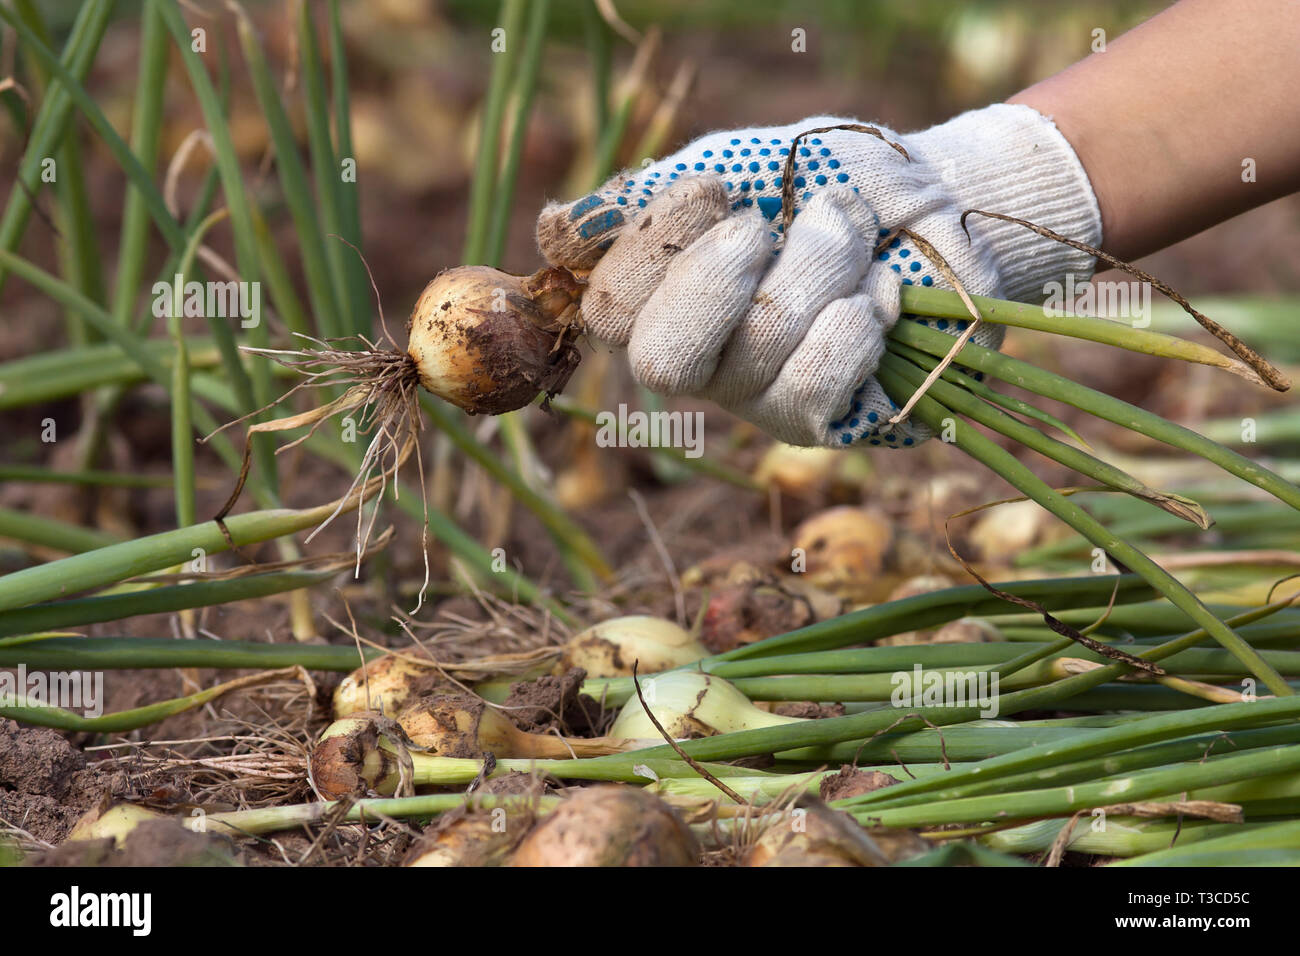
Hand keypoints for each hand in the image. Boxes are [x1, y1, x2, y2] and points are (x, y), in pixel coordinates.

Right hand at [537, 106, 1100, 447]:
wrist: (928, 200)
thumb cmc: (814, 181)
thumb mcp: (724, 167)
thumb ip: (642, 202)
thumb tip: (556, 234)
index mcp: (659, 300)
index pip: (608, 308)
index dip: (658, 246)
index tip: (720, 190)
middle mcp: (698, 363)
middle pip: (662, 360)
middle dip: (723, 277)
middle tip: (769, 225)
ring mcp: (757, 400)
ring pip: (761, 348)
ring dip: (820, 265)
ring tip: (853, 231)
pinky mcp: (826, 422)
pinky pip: (817, 388)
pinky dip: (856, 323)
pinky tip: (879, 295)